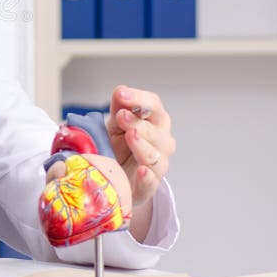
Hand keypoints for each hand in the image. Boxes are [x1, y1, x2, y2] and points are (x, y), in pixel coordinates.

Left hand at [107, 86, 175, 208]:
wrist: (116, 176)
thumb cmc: (118, 145)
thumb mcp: (115, 123)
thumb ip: (119, 107)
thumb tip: (120, 90)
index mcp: (154, 121)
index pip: (153, 106)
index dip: (139, 99)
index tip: (121, 94)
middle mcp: (161, 142)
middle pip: (155, 130)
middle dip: (137, 122)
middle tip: (121, 116)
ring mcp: (157, 164)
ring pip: (154, 154)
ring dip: (142, 145)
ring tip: (130, 136)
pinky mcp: (149, 185)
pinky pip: (152, 181)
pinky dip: (148, 176)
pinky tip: (142, 171)